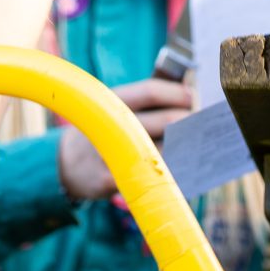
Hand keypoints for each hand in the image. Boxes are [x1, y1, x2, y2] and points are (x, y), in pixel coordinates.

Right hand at [57, 78, 192, 200]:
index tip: (194, 97)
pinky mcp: (110, 180)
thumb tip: (188, 89)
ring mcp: (109, 154)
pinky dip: (171, 176)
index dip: (178, 93)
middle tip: (204, 125)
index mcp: (112, 101)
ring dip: (186, 150)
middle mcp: (111, 125)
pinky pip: (150, 179)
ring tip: (199, 146)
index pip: (150, 91)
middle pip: (164, 121)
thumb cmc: (102, 130)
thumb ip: (146, 98)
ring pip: (162, 151)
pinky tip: (184, 172)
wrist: (65, 164)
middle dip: (190, 122)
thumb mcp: (113, 106)